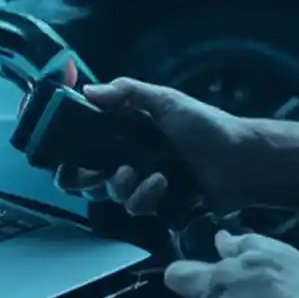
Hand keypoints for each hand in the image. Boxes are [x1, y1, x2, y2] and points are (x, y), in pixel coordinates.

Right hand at [54, 77, 254, 214]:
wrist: (242, 160)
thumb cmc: (206, 125)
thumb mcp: (166, 100)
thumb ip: (127, 92)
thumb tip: (87, 90)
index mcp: (125, 132)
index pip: (84, 142)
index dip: (65, 150)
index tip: (56, 154)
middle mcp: (127, 158)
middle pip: (86, 175)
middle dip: (80, 177)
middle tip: (86, 173)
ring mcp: (141, 183)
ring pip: (110, 193)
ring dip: (120, 185)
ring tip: (141, 173)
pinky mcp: (156, 204)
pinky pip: (136, 207)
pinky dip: (145, 196)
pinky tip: (163, 184)